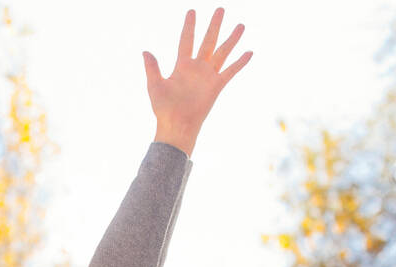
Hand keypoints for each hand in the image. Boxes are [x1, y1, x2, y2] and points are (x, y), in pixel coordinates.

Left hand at [143, 8, 251, 157]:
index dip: (189, 26)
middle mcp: (197, 68)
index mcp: (181, 65)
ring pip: (222, 52)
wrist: (176, 125)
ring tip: (240, 25)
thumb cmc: (163, 108)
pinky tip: (249, 52)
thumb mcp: (155, 85)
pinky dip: (240, 62)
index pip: (186, 40)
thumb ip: (152, 68)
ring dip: (231, 39)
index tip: (192, 11)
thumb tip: (145, 52)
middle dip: (214, 25)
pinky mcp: (217, 86)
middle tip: (220, 9)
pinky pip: (230, 71)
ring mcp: (208, 76)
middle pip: (208, 40)